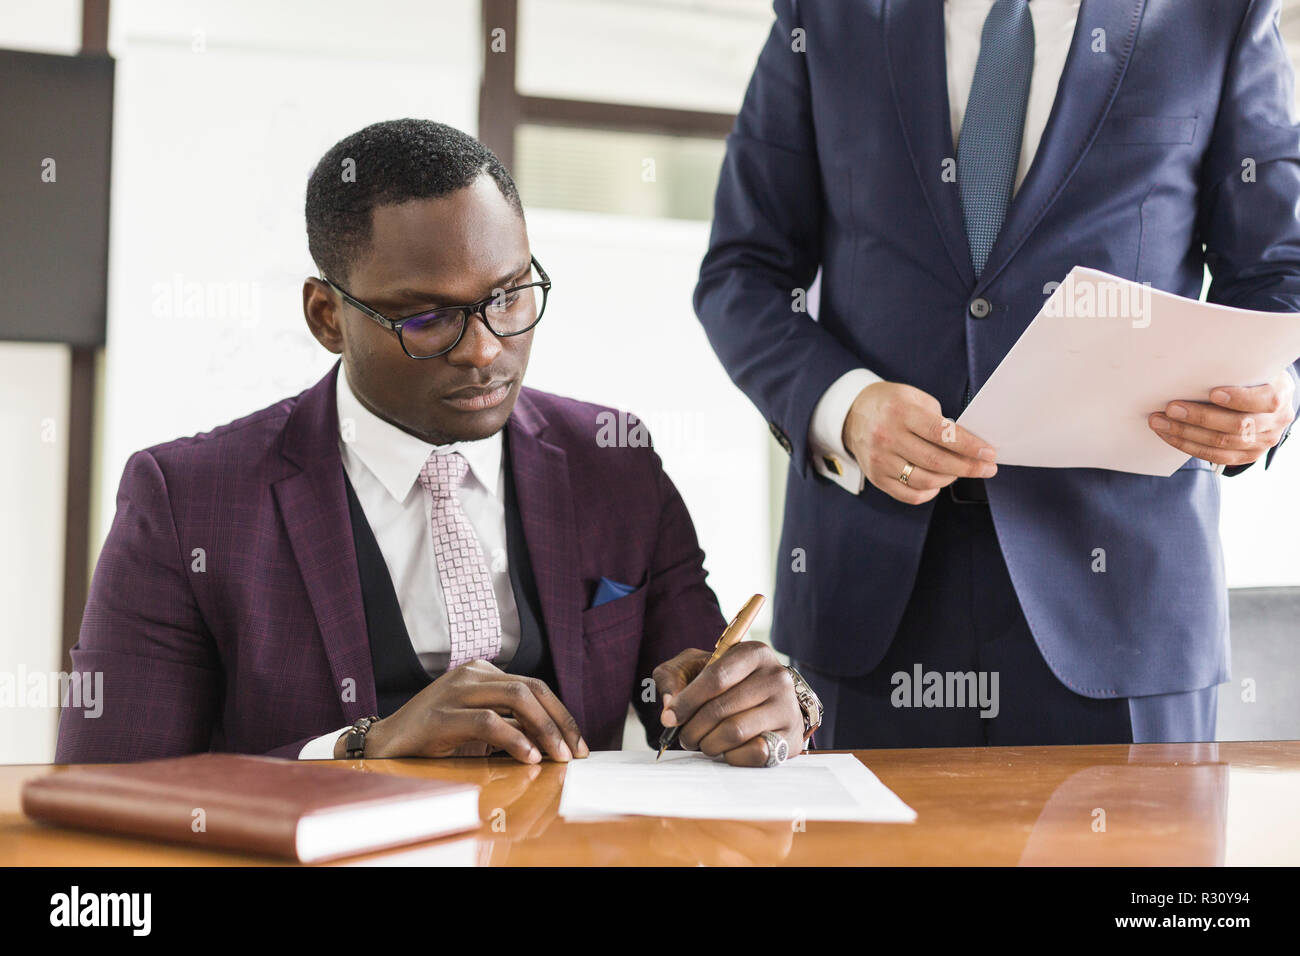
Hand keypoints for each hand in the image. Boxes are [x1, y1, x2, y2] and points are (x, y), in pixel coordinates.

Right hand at [347, 660, 587, 762]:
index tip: (577, 744)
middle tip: (573, 753)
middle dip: (559, 722)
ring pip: (516, 698)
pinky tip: (528, 757)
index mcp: (482, 672)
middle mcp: (471, 674)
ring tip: (556, 756)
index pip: (535, 686)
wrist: (384, 744)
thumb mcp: (479, 726)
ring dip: (543, 729)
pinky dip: (514, 739)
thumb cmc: (434, 737)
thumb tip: (554, 742)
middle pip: (532, 688)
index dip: (561, 715)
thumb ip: (511, 725)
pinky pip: (488, 721)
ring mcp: (455, 690)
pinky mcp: (440, 714)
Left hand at [653, 643, 804, 766]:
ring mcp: (787, 708)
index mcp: (754, 653)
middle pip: (721, 709)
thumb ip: (672, 677)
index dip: (687, 701)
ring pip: (735, 733)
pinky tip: (728, 749)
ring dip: (709, 744)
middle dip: (693, 728)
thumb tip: (670, 705)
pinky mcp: (793, 738)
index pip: (716, 678)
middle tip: (684, 736)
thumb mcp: (694, 666)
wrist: (766, 701)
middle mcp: (776, 677)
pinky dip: (733, 756)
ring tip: (704, 741)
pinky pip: (755, 753)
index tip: (669, 718)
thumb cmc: (725, 682)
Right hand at [842, 381, 996, 503]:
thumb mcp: (914, 397)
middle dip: (968, 467)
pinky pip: (908, 494)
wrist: (852, 413)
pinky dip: (929, 492)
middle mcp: (888, 437)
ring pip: (924, 480)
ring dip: (950, 479)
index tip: (989, 453)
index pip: (941, 434)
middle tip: (987, 468)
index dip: (969, 446)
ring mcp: (880, 460)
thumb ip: (939, 419)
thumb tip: (967, 444)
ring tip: (960, 472)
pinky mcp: (876, 477)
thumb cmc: (891, 404)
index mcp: (901, 413)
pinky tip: (938, 483)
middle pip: (936, 461)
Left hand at [1147, 368, 1296, 467]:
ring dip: (1185, 433)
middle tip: (1171, 408)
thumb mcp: (1251, 369)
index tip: (1213, 393)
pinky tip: (1168, 435)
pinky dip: (1187, 445)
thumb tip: (1193, 363)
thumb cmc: (1250, 379)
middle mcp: (1275, 422)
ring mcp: (1262, 442)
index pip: (1264, 400)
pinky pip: (1214, 456)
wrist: (1265, 401)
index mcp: (1280, 395)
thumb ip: (1234, 370)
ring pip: (1221, 443)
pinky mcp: (1246, 456)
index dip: (1239, 398)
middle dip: (1199, 417)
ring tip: (1160, 422)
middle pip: (1237, 425)